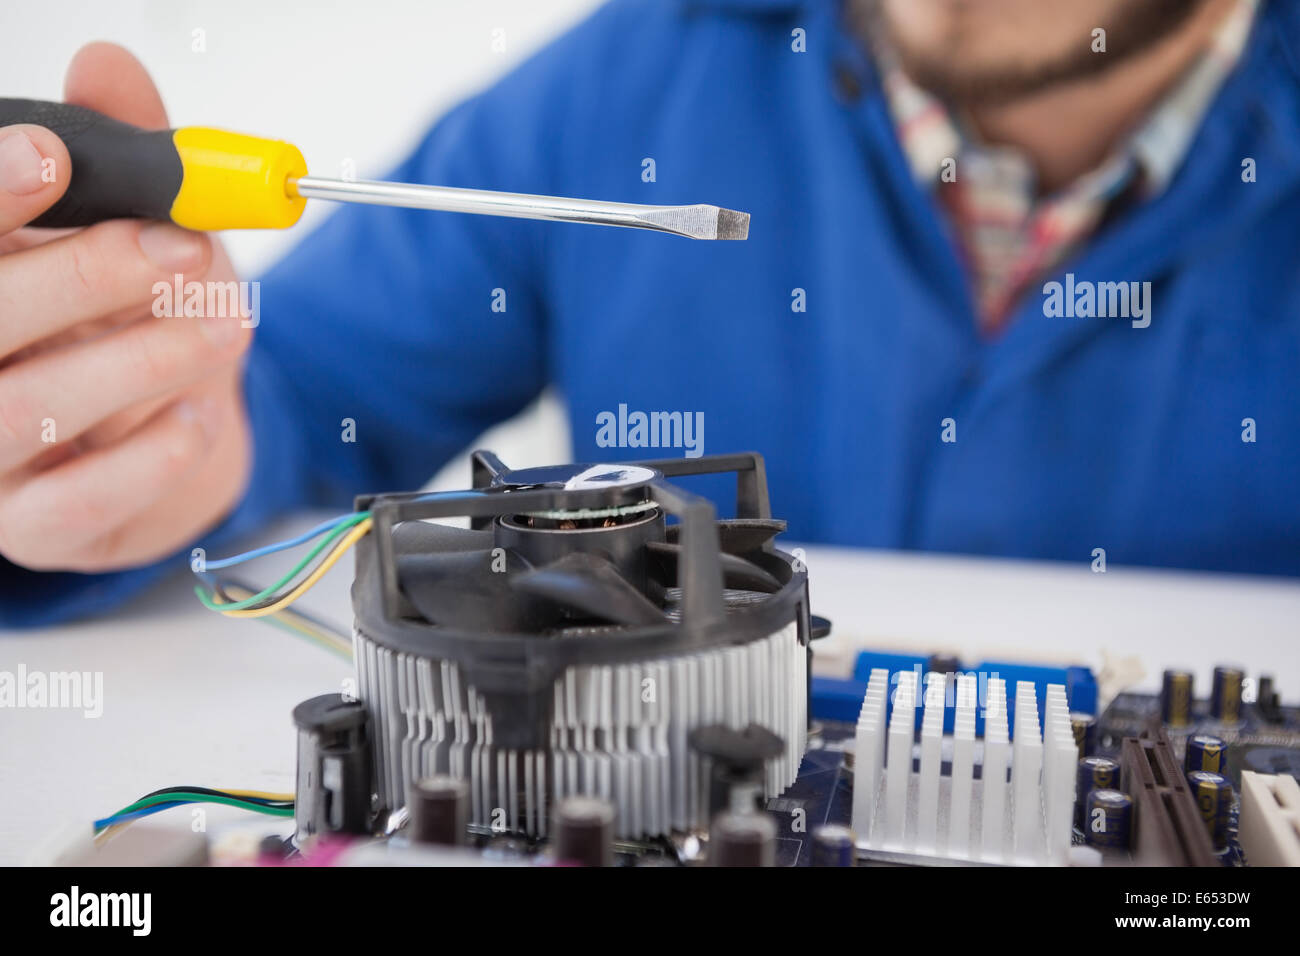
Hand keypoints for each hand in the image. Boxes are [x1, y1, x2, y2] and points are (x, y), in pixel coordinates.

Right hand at [0, 43, 251, 571]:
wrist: (173, 438)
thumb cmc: (139, 325)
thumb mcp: (144, 230)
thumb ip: (129, 158)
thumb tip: (107, 65)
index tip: (52, 159)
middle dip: (88, 273)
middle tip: (184, 249)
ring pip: (28, 410)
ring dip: (141, 358)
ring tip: (225, 326)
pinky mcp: (36, 526)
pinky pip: (79, 499)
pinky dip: (151, 452)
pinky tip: (199, 413)